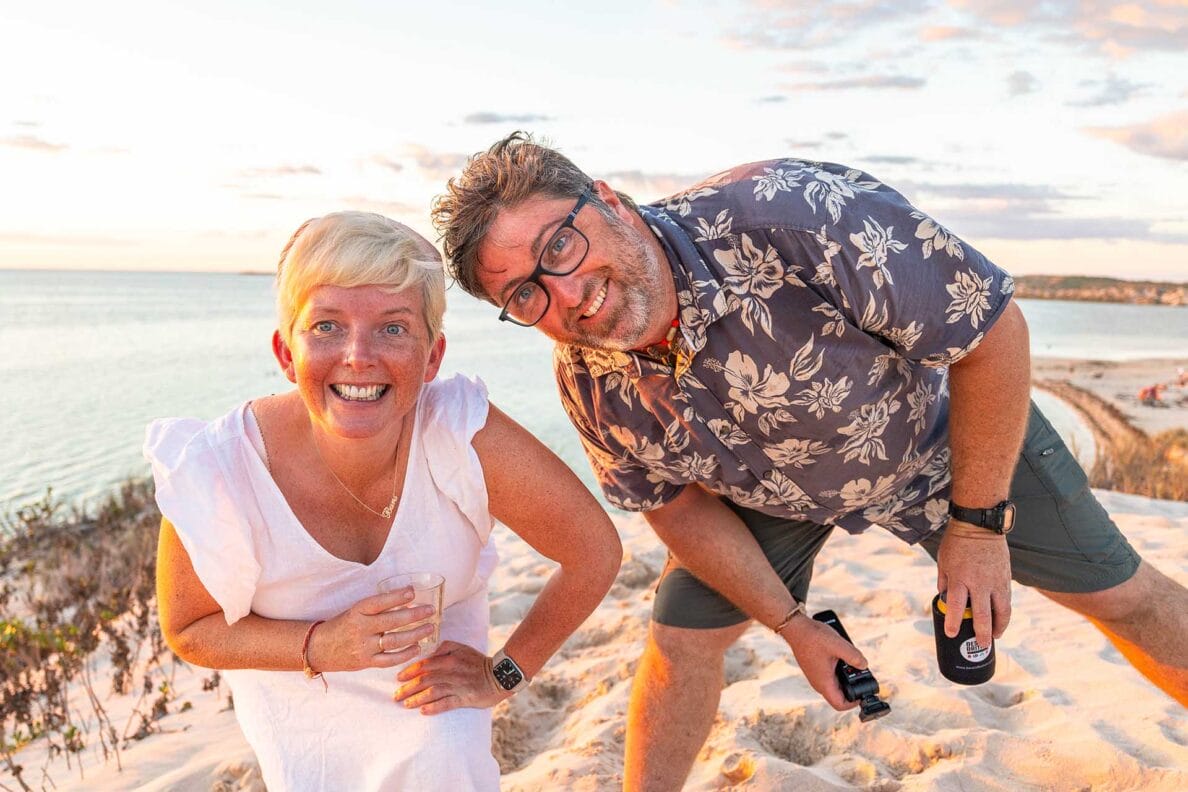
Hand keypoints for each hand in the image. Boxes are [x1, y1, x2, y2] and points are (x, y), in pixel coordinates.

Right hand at [307, 588, 436, 672]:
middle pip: (392, 621)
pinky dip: (405, 654)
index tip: (412, 592)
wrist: (318, 648)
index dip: (396, 597)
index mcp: (357, 612)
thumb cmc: (342, 625)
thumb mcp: (355, 611)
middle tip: (430, 610)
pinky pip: (389, 660)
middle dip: (414, 615)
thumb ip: (377, 607)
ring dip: (415, 634)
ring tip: (429, 627)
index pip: (379, 602)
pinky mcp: (365, 662)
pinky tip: (417, 647)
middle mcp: (360, 629)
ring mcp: (363, 647)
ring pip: (394, 641)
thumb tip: (407, 598)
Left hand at [393, 640, 510, 714]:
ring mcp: (458, 686)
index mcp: (449, 658)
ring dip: (417, 698)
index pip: (424, 664)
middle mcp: (451, 672)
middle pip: (425, 680)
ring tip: (406, 704)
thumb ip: (445, 648)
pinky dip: (434, 707)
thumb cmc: (478, 662)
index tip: (398, 678)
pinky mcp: (465, 698)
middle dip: (408, 688)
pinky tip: (423, 711)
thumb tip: (428, 653)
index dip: (410, 671)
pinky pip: (446, 704)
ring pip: (432, 692)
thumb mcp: (462, 648)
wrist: (500, 674)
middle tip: (396, 696)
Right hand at [781, 615, 867, 709]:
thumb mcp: (838, 645)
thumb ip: (854, 656)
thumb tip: (864, 665)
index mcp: (824, 682)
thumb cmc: (813, 637)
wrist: (795, 628)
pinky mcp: (815, 669)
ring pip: (835, 685)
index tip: (863, 692)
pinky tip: (842, 658)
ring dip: (846, 678)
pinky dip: (839, 671)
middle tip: (860, 674)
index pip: (839, 705)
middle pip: (839, 696)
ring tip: (852, 663)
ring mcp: (816, 676)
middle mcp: (818, 683)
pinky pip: (830, 677)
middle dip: (852, 687)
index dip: (854, 703)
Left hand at [936, 519, 1011, 649]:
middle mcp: (979, 582)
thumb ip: (944, 581)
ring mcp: (995, 581)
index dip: (954, 622)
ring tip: (995, 636)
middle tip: (980, 645)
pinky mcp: (1006, 578)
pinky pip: (1007, 600)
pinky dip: (1005, 613)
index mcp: (960, 578)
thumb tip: (945, 597)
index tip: (952, 634)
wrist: (980, 524)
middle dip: (981, 633)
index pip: (957, 606)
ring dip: (999, 626)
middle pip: (982, 614)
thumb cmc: (957, 542)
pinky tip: (1001, 620)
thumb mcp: (943, 561)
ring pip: (1001, 611)